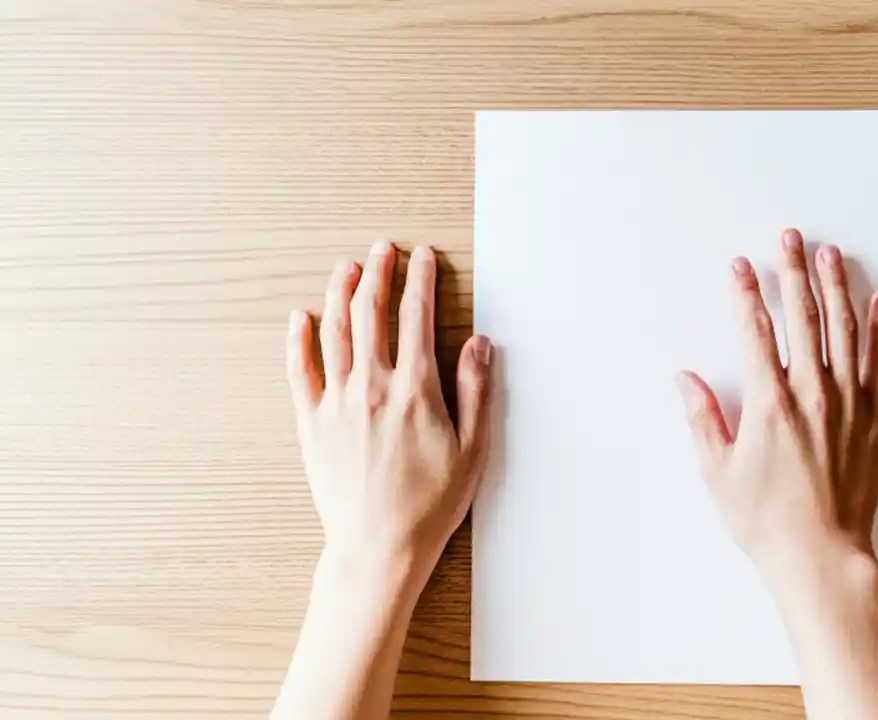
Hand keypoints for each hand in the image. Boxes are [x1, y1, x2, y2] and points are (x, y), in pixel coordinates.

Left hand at [285, 241, 492, 581]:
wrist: (379, 547)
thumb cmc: (431, 505)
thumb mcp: (472, 449)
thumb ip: (475, 391)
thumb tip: (479, 343)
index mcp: (415, 390)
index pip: (417, 317)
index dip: (421, 280)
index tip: (424, 257)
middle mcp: (372, 387)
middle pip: (372, 312)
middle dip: (379, 273)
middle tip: (383, 249)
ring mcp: (337, 403)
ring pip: (335, 332)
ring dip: (340, 292)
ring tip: (347, 267)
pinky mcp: (311, 424)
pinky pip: (300, 371)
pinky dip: (299, 339)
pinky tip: (302, 317)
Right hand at [676, 228, 877, 576]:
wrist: (822, 554)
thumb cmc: (768, 521)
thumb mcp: (717, 472)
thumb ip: (702, 419)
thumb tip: (685, 381)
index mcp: (769, 403)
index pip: (755, 331)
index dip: (746, 293)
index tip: (740, 266)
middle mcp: (811, 393)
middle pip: (802, 316)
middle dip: (793, 272)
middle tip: (790, 239)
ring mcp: (847, 403)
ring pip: (843, 329)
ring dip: (836, 286)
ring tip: (830, 255)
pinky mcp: (873, 419)